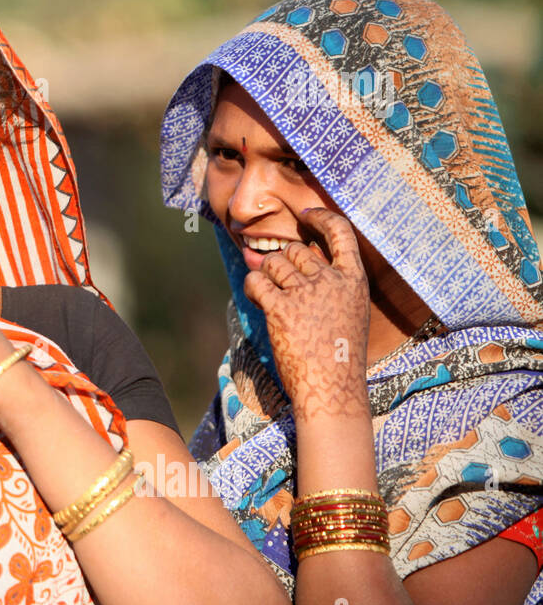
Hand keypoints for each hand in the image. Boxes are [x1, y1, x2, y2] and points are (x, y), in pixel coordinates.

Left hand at [243, 208, 370, 420]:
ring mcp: (306, 293)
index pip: (341, 232)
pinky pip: (256, 281)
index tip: (306, 216)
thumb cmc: (338, 355)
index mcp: (354, 280)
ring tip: (267, 294)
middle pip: (296, 249)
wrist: (332, 388)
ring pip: (273, 262)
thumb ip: (326, 285)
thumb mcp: (347, 312)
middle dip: (282, 261)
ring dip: (265, 273)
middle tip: (278, 282)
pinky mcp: (281, 308)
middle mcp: (331, 281)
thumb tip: (278, 259)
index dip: (321, 218)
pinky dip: (252, 286)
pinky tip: (256, 297)